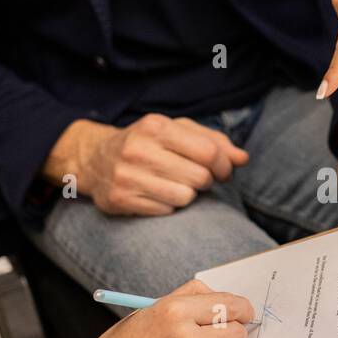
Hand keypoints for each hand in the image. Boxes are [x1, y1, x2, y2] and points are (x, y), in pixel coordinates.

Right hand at [44, 115, 248, 215]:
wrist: (94, 159)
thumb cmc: (148, 143)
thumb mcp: (177, 131)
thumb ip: (214, 141)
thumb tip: (242, 158)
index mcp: (156, 126)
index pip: (209, 153)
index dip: (224, 166)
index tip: (222, 171)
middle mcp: (139, 150)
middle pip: (200, 178)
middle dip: (204, 181)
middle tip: (194, 176)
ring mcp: (127, 176)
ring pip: (185, 198)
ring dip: (186, 194)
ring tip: (173, 183)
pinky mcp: (120, 199)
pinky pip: (166, 211)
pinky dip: (168, 205)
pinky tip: (155, 193)